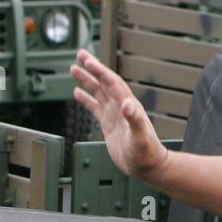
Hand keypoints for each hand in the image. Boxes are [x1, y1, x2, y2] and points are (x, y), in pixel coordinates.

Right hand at [71, 49, 169, 182]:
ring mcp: (115, 115)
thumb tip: (127, 104)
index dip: (100, 71)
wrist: (148, 167)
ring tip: (73, 68)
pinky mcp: (109, 125)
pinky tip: (77, 92)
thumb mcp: (141, 136)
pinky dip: (86, 99)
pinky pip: (95, 107)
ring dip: (87, 80)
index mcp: (129, 106)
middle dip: (93, 68)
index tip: (88, 61)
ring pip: (98, 92)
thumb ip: (135, 120)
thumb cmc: (147, 153)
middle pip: (105, 82)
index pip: (112, 83)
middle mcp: (122, 107)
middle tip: (80, 54)